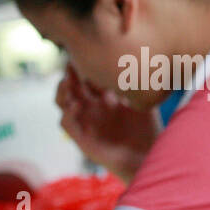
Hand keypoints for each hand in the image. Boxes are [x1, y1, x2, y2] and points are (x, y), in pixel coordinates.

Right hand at [55, 64, 158, 183]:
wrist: (148, 157)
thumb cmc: (148, 130)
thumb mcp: (142, 101)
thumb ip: (134, 84)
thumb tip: (134, 60)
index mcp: (105, 98)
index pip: (88, 78)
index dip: (84, 66)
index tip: (85, 52)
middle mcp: (92, 109)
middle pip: (71, 87)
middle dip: (69, 74)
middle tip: (71, 63)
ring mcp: (85, 122)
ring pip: (62, 103)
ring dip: (61, 91)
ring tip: (67, 82)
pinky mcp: (81, 138)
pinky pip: (66, 124)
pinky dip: (67, 113)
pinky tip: (76, 105)